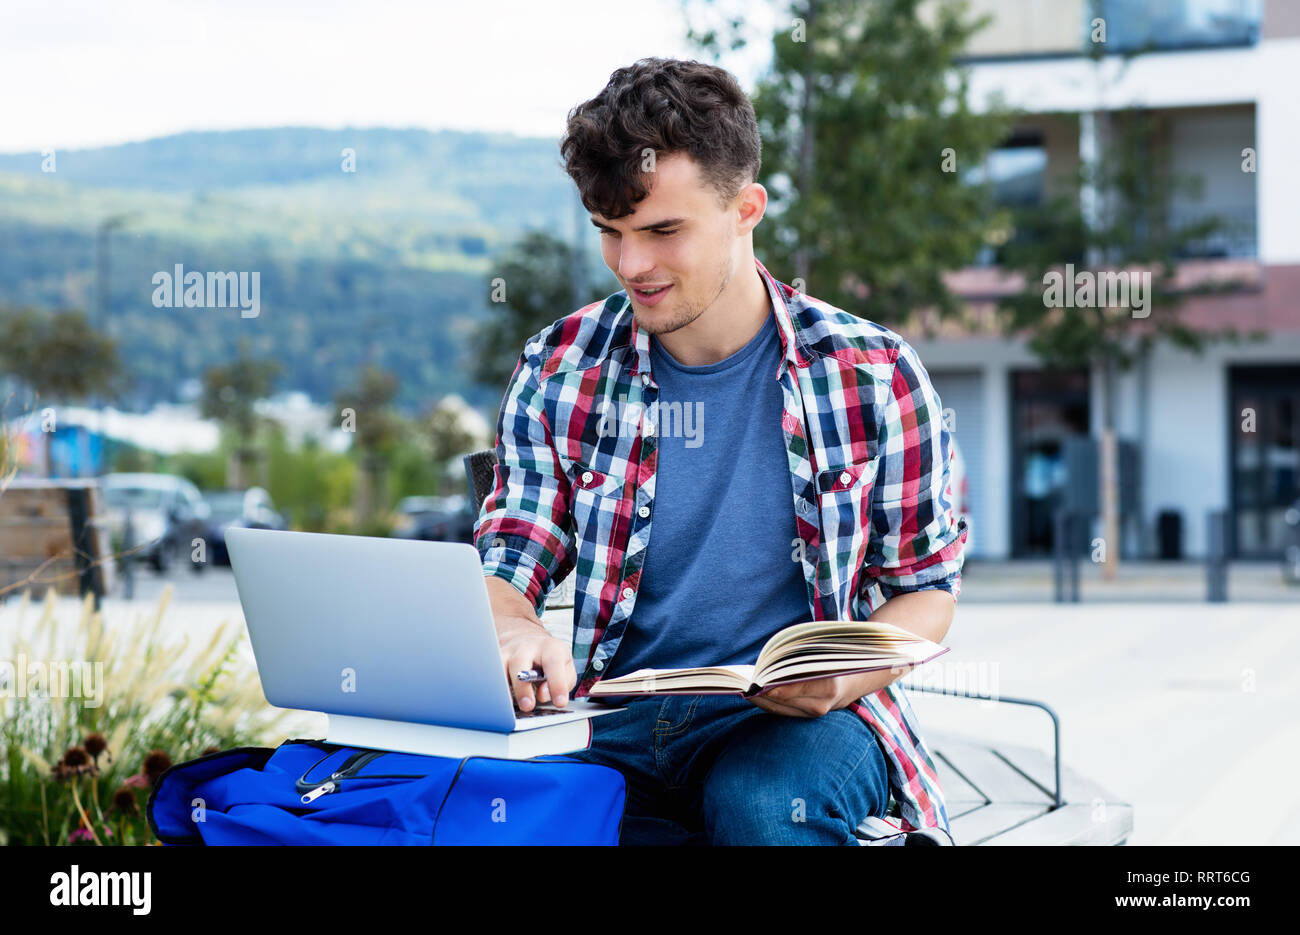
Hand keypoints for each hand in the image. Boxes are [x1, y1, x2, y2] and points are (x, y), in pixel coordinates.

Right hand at [497, 615, 576, 711]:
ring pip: (499, 665)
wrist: (529, 642)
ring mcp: (508, 651)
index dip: (557, 684)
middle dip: (522, 686)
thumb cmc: (550, 659)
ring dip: (502, 687)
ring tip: (507, 705)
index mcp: (550, 647)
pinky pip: (490, 672)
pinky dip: (491, 686)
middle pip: (520, 661)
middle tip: (528, 705)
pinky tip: (495, 699)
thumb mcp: (566, 668)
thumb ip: (563, 682)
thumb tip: (543, 695)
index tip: (559, 702)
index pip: (554, 662)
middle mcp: (527, 646)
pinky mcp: (495, 659)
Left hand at [748, 666, 910, 717]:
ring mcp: (820, 711)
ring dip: (764, 701)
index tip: (752, 683)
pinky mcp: (816, 713)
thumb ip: (800, 654)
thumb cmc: (842, 651)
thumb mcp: (823, 646)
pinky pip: (789, 712)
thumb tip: (771, 660)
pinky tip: (759, 695)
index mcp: (828, 684)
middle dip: (761, 695)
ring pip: (784, 711)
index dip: (769, 688)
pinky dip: (773, 704)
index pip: (790, 689)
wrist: (870, 670)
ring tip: (747, 690)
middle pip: (783, 703)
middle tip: (743, 686)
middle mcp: (824, 703)